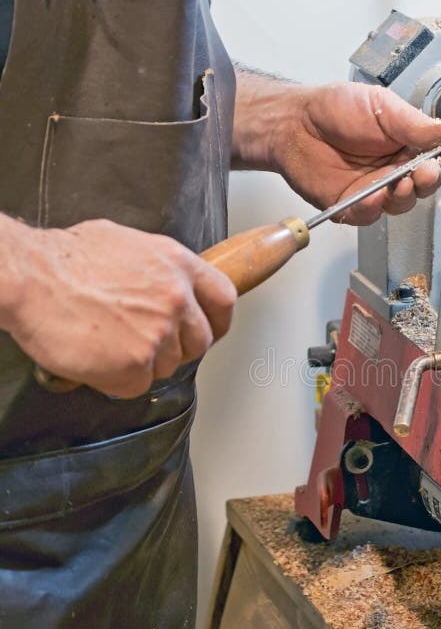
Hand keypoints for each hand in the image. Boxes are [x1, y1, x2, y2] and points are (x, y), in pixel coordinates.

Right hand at [2, 218, 236, 397]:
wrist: (29, 277)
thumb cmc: (64, 259)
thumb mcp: (126, 244)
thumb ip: (158, 268)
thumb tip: (167, 282)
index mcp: (177, 264)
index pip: (224, 299)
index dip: (218, 320)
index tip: (211, 329)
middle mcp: (176, 298)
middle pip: (200, 341)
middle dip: (178, 348)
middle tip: (146, 343)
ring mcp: (158, 333)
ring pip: (169, 366)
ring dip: (144, 363)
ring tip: (110, 343)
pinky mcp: (136, 364)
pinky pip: (139, 385)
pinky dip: (119, 380)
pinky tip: (98, 359)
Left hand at [232, 74, 440, 224]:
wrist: (294, 123)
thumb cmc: (336, 109)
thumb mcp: (382, 107)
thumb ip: (416, 124)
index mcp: (409, 143)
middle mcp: (397, 169)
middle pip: (426, 185)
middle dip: (430, 180)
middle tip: (425, 172)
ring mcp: (376, 190)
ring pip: (402, 203)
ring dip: (405, 196)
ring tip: (400, 183)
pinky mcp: (353, 206)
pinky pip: (370, 215)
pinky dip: (374, 208)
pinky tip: (374, 195)